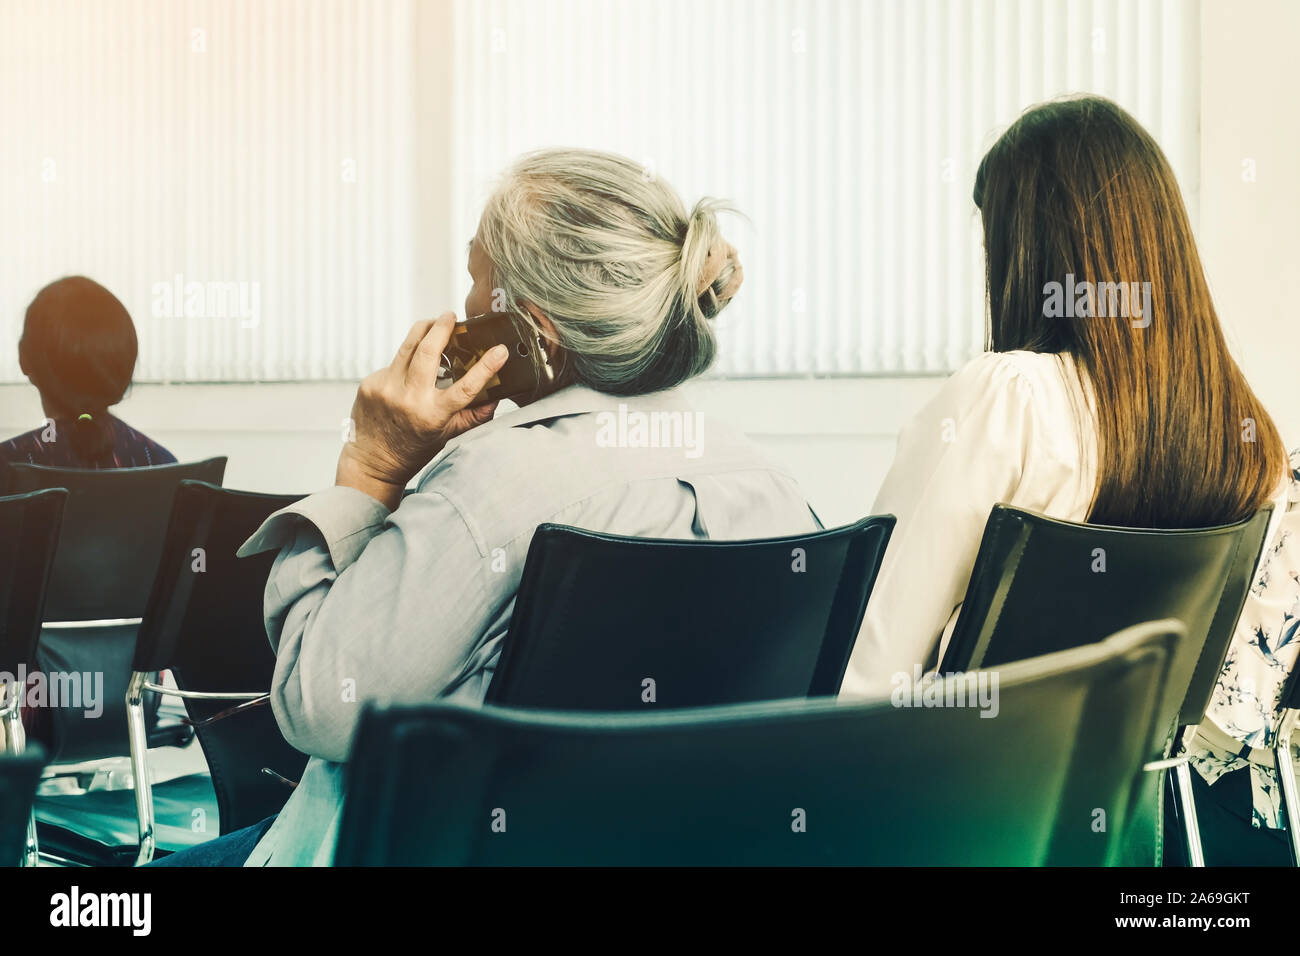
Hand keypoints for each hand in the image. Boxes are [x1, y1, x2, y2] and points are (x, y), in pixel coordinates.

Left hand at [336, 313, 508, 508]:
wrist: (371, 461)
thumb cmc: (412, 450)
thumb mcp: (447, 436)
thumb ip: (472, 417)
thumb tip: (496, 398)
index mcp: (433, 416)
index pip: (466, 388)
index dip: (486, 367)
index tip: (500, 350)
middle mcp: (409, 400)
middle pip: (428, 351)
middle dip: (441, 327)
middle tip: (451, 315)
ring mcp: (387, 389)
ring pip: (407, 347)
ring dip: (422, 331)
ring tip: (434, 323)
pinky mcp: (371, 383)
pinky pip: (394, 363)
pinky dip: (405, 361)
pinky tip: (410, 368)